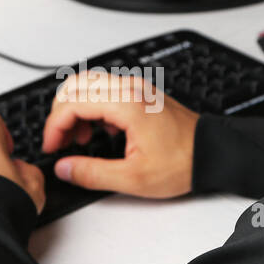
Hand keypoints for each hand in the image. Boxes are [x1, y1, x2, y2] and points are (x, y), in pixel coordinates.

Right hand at [41, 71, 199, 197]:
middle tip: (59, 141)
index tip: (52, 147)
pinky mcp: (141, 92)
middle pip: (75, 85)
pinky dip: (91, 106)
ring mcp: (136, 87)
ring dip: (75, 109)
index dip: (54, 126)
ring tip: (78, 139)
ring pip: (88, 84)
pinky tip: (98, 132)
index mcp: (126, 104)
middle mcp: (130, 88)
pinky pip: (105, 89)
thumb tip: (64, 168)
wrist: (212, 153)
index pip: (72, 103)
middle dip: (60, 114)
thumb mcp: (133, 178)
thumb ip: (92, 173)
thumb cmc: (183, 162)